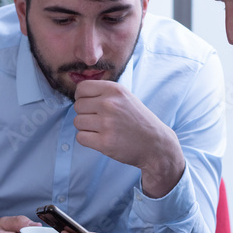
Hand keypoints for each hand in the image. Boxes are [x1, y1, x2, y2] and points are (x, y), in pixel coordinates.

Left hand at [73, 80, 184, 197]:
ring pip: (77, 122)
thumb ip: (103, 93)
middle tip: (101, 120)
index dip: (82, 98)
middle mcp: (109, 104)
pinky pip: (81, 137)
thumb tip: (77, 93)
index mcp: (114, 90)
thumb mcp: (125, 97)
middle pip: (77, 106)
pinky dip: (88, 139)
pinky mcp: (105, 142)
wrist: (155, 144)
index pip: (81, 88)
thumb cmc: (138, 120)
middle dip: (85, 114)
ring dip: (86, 127)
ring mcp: (107, 123)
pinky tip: (102, 139)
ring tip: (103, 130)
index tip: (91, 105)